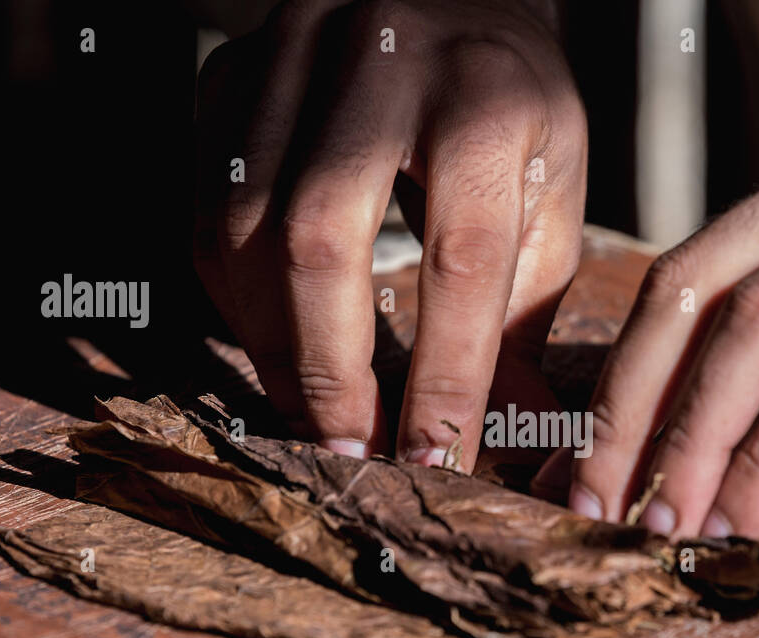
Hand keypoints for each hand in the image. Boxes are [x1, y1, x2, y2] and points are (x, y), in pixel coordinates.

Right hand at [194, 0, 585, 469]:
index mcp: (486, 97)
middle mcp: (380, 61)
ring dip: (271, 342)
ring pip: (244, 223)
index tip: (436, 459)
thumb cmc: (510, 110)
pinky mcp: (230, 75)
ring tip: (309, 412)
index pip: (460, 259)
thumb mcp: (551, 195)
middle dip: (328, 365)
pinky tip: (275, 340)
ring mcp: (291, 58)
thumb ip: (526, 312)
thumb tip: (510, 435)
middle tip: (347, 449)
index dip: (443, 374)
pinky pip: (206, 205)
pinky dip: (235, 294)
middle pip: (321, 235)